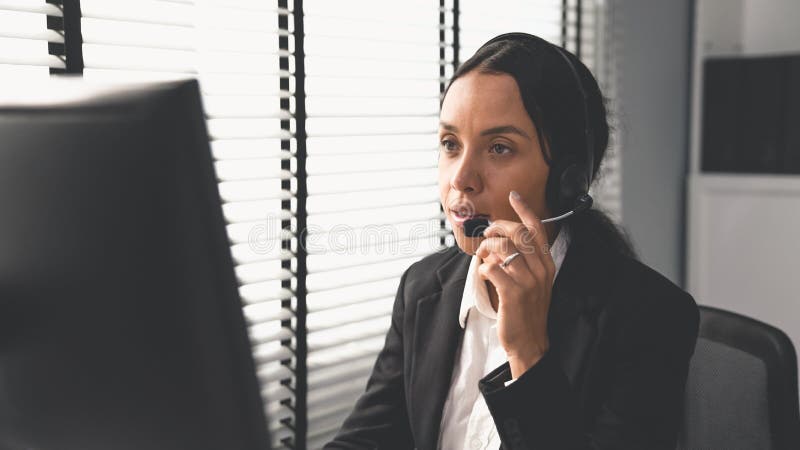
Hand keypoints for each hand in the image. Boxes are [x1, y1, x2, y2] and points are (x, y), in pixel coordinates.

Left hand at [476, 190, 555, 377]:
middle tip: (486, 234)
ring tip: (481, 257)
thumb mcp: (534, 283)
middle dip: (497, 228)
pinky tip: (483, 275)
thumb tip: (500, 243)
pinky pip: (492, 269)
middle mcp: (541, 270)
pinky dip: (482, 268)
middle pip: (517, 233)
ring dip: (486, 249)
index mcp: (547, 264)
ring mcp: (528, 282)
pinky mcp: (513, 294)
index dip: (525, 209)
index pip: (537, 229)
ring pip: (503, 249)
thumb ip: (523, 262)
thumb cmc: (527, 311)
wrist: (530, 343)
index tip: (514, 195)